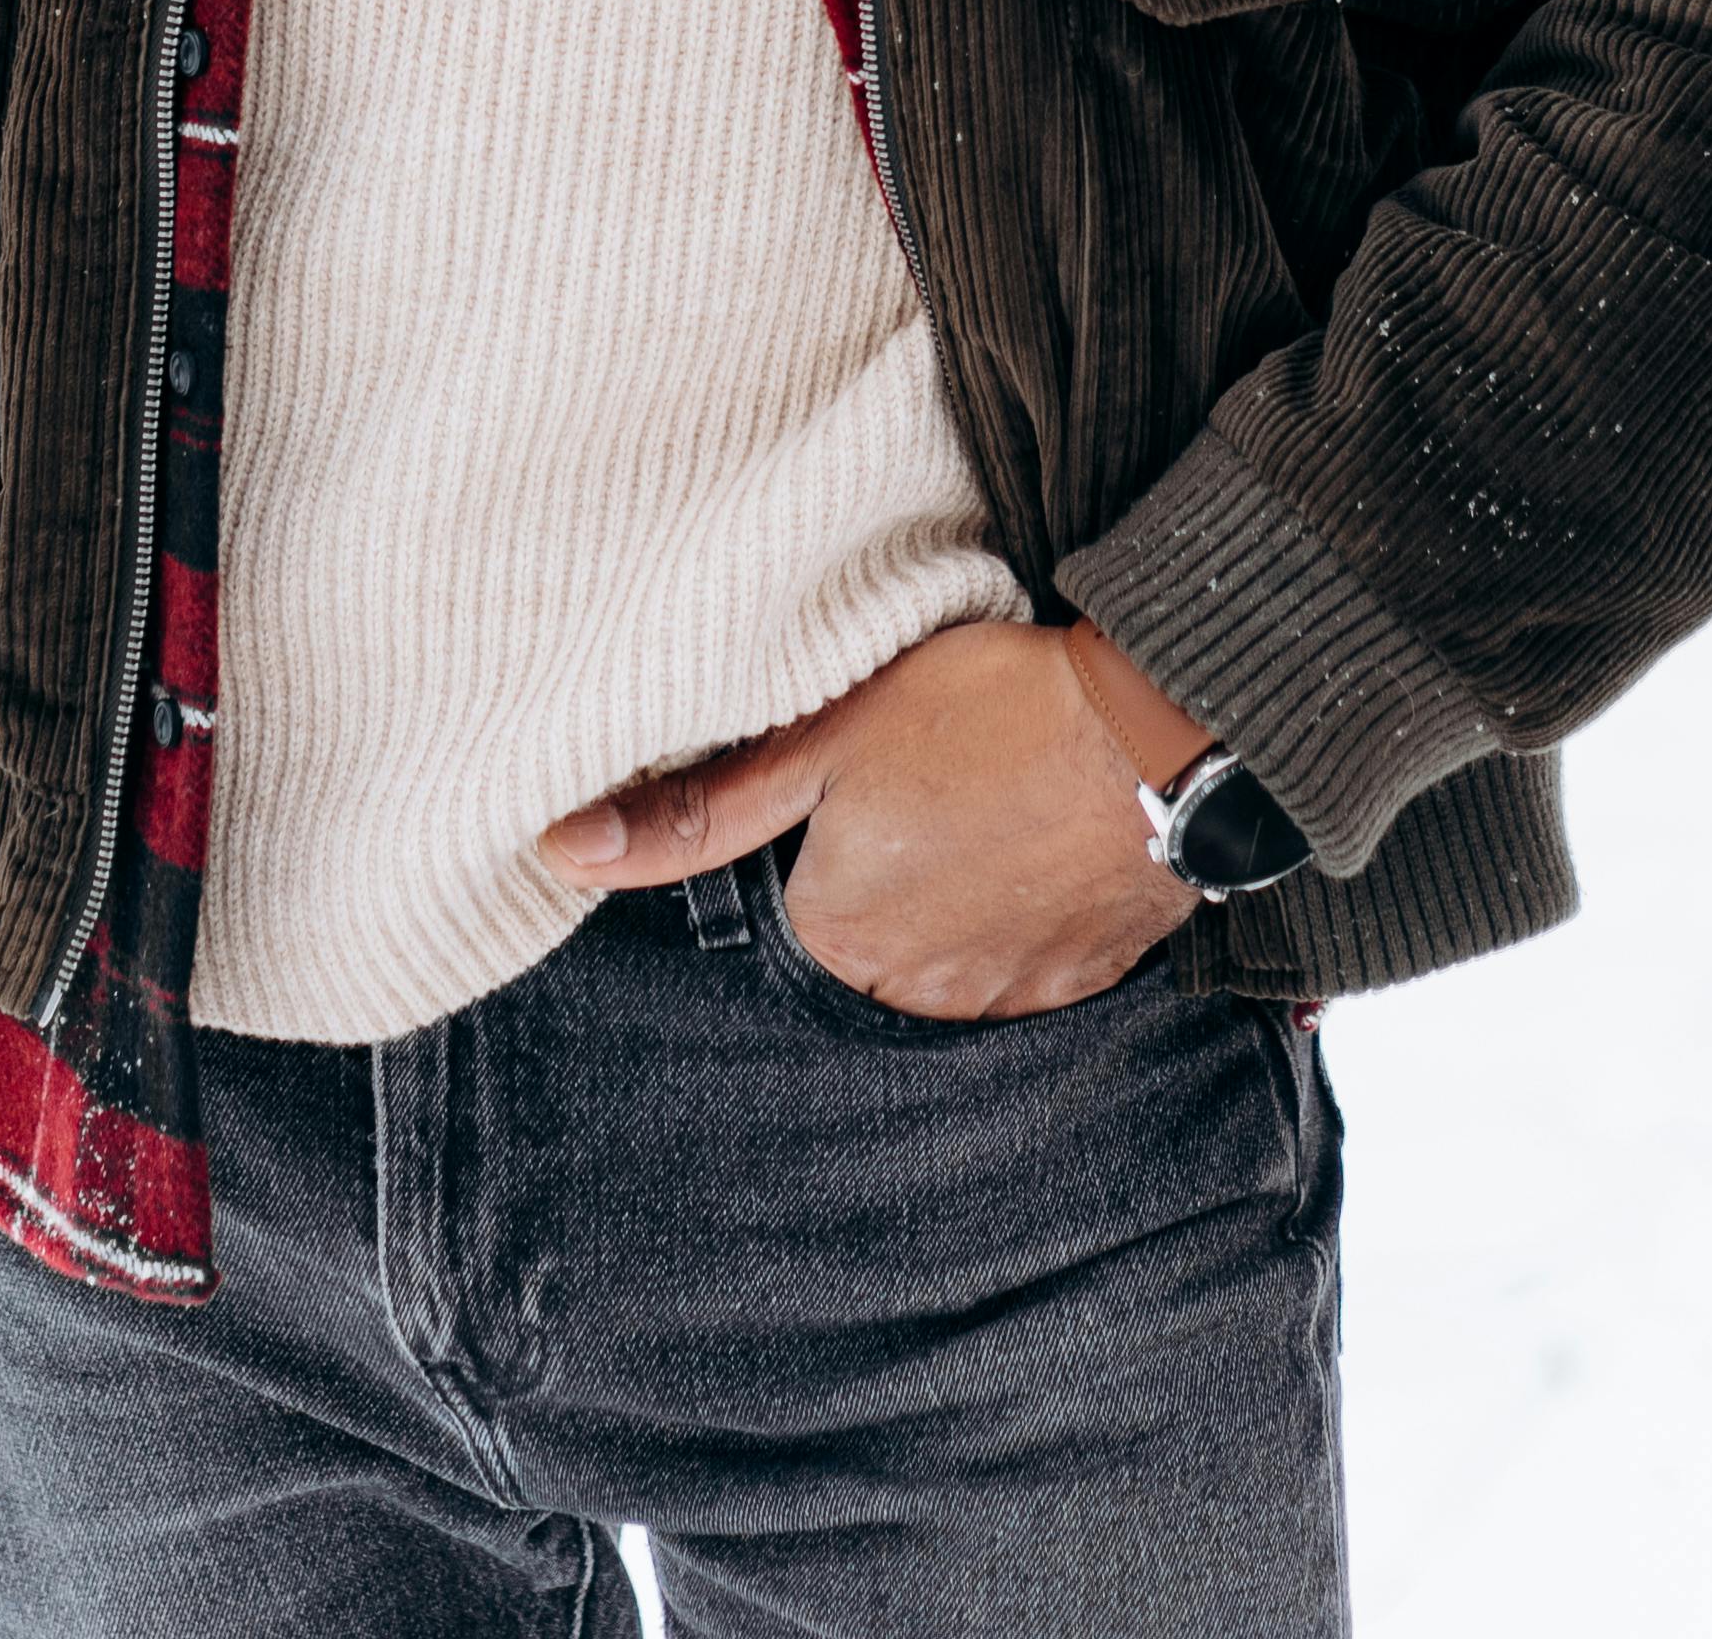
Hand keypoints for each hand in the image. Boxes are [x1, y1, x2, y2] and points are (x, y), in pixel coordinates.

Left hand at [535, 619, 1204, 1022]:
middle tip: (935, 780)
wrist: (1152, 730)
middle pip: (872, 936)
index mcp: (838, 939)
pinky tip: (1042, 839)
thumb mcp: (820, 736)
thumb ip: (694, 809)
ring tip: (991, 802)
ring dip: (960, 897)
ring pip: (951, 953)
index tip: (866, 776)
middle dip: (891, 870)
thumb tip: (559, 852)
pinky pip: (1030, 961)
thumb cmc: (980, 712)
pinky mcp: (1084, 981)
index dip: (825, 827)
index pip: (798, 900)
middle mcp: (917, 997)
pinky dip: (1030, 910)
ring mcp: (1010, 999)